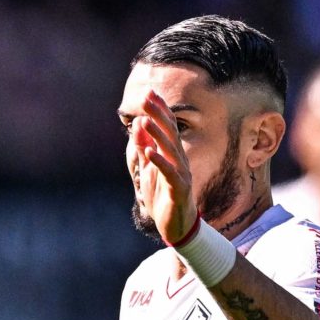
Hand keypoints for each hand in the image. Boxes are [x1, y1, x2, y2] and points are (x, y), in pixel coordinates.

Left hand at [131, 89, 197, 245]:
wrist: (177, 226)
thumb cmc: (164, 197)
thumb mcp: (149, 170)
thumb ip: (145, 149)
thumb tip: (139, 126)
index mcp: (173, 155)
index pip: (168, 127)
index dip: (159, 110)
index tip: (149, 93)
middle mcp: (180, 160)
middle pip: (170, 133)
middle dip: (158, 115)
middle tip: (148, 98)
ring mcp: (181, 174)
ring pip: (170, 150)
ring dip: (158, 135)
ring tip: (145, 121)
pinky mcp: (179, 189)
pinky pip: (170, 173)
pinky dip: (160, 162)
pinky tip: (149, 153)